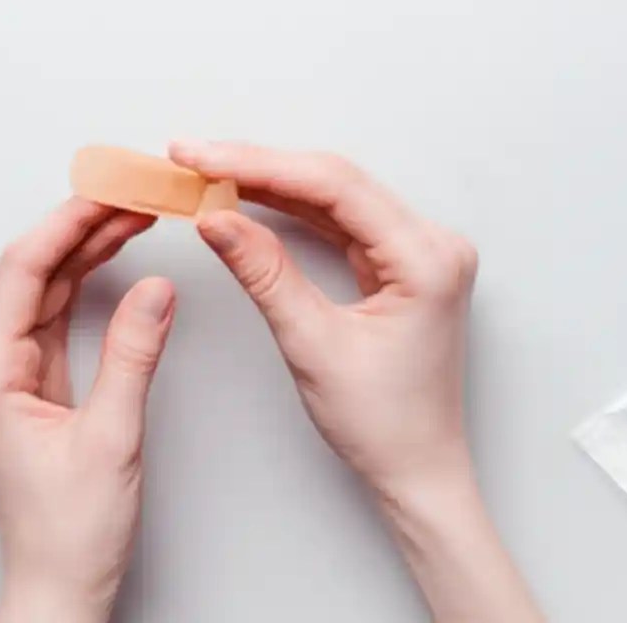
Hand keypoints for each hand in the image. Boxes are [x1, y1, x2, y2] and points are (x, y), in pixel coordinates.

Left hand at [0, 199, 175, 622]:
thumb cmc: (68, 532)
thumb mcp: (112, 438)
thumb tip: (154, 289)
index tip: (108, 190)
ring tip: (133, 214)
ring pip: (49, 289)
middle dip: (82, 224)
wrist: (59, 587)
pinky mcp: (41, 387)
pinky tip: (115, 262)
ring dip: (88, 249)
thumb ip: (133, 356)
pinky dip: (90, 284)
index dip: (68, 222)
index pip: (26, 271)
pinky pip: (61, 316)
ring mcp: (17, 374)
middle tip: (130, 192)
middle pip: (35, 270)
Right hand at [170, 141, 541, 621]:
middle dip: (259, 167)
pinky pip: (341, 222)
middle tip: (193, 157)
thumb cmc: (383, 424)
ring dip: (272, 184)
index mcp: (427, 258)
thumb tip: (217, 218)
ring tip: (210, 172)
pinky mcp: (400, 264)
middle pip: (335, 182)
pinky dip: (293, 211)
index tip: (202, 158)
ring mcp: (420, 252)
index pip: (333, 187)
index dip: (259, 165)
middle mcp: (432, 244)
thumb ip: (264, 272)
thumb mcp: (312, 345)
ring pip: (335, 197)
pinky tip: (251, 198)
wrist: (416, 469)